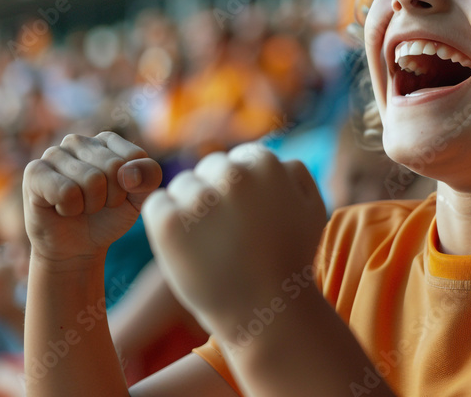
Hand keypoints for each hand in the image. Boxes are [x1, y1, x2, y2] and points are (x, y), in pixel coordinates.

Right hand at [23, 132, 162, 263]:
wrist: (76, 247)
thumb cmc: (108, 217)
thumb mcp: (139, 199)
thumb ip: (149, 177)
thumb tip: (128, 173)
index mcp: (107, 140)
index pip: (135, 156)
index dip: (131, 186)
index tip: (119, 195)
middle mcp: (79, 141)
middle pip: (114, 167)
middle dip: (111, 197)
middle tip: (97, 205)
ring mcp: (54, 153)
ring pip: (92, 180)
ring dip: (91, 205)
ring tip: (80, 206)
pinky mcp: (34, 171)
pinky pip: (67, 191)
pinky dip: (70, 209)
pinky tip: (61, 208)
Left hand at [142, 143, 325, 337]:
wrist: (266, 312)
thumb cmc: (290, 263)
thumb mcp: (313, 210)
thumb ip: (294, 174)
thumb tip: (273, 158)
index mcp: (265, 164)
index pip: (240, 159)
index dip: (241, 191)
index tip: (247, 219)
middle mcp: (231, 174)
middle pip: (209, 169)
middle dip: (214, 194)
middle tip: (227, 234)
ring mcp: (198, 198)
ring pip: (182, 186)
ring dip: (189, 208)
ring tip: (209, 245)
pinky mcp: (168, 222)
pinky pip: (157, 205)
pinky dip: (165, 223)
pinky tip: (187, 247)